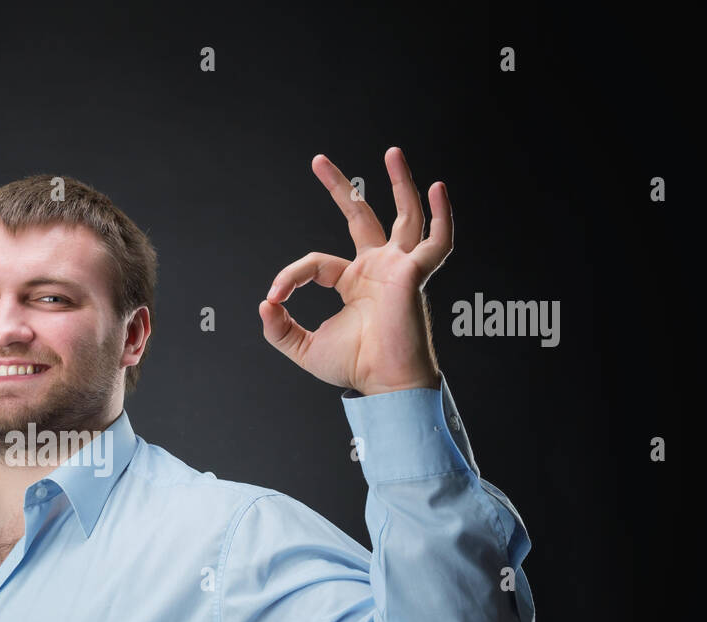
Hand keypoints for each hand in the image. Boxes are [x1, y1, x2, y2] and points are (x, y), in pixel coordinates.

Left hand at [259, 147, 450, 395]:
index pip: (315, 263)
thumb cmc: (355, 368)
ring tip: (392, 152)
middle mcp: (377, 269)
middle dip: (340, 188)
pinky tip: (437, 189)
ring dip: (400, 182)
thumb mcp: (304, 348)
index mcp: (354, 283)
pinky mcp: (415, 274)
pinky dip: (442, 216)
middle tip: (318, 161)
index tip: (275, 295)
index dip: (290, 276)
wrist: (384, 385)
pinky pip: (437, 241)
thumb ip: (279, 328)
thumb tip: (263, 303)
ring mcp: (399, 267)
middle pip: (360, 216)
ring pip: (405, 215)